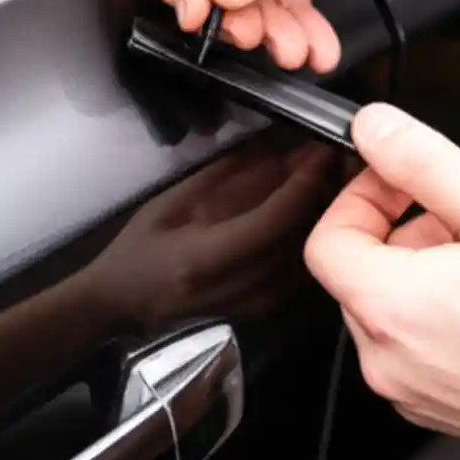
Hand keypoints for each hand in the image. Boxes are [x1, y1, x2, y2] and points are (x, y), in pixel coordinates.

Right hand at [81, 138, 337, 334]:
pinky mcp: (267, 309)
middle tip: (334, 155)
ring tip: (329, 175)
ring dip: (323, 212)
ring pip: (309, 252)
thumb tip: (279, 151)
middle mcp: (238, 289)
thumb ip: (227, 178)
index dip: (303, 183)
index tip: (319, 150)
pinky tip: (312, 208)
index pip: (273, 220)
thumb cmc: (139, 248)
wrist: (125, 303)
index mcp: (206, 259)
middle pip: (300, 236)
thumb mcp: (173, 202)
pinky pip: (303, 265)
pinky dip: (312, 233)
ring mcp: (256, 305)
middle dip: (322, 191)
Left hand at [305, 103, 459, 459]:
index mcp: (389, 307)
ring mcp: (408, 388)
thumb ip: (425, 161)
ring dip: (427, 262)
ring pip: (390, 304)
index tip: (397, 180)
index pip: (325, 239)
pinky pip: (415, 341)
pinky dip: (439, 307)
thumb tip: (375, 129)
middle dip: (405, 224)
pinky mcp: (434, 404)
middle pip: (361, 270)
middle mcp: (386, 357)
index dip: (359, 198)